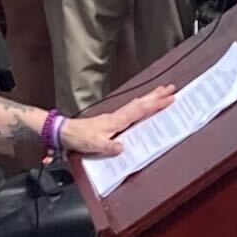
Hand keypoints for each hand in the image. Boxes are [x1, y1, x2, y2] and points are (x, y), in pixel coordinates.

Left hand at [58, 84, 175, 156]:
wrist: (64, 132)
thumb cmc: (80, 138)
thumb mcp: (94, 145)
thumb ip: (109, 147)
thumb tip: (123, 148)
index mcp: (117, 121)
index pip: (140, 110)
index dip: (155, 104)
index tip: (170, 98)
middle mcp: (118, 116)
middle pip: (140, 103)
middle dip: (156, 96)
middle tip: (172, 88)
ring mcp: (115, 117)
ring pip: (136, 104)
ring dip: (150, 97)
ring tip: (161, 91)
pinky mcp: (111, 120)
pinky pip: (131, 109)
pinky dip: (140, 104)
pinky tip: (142, 104)